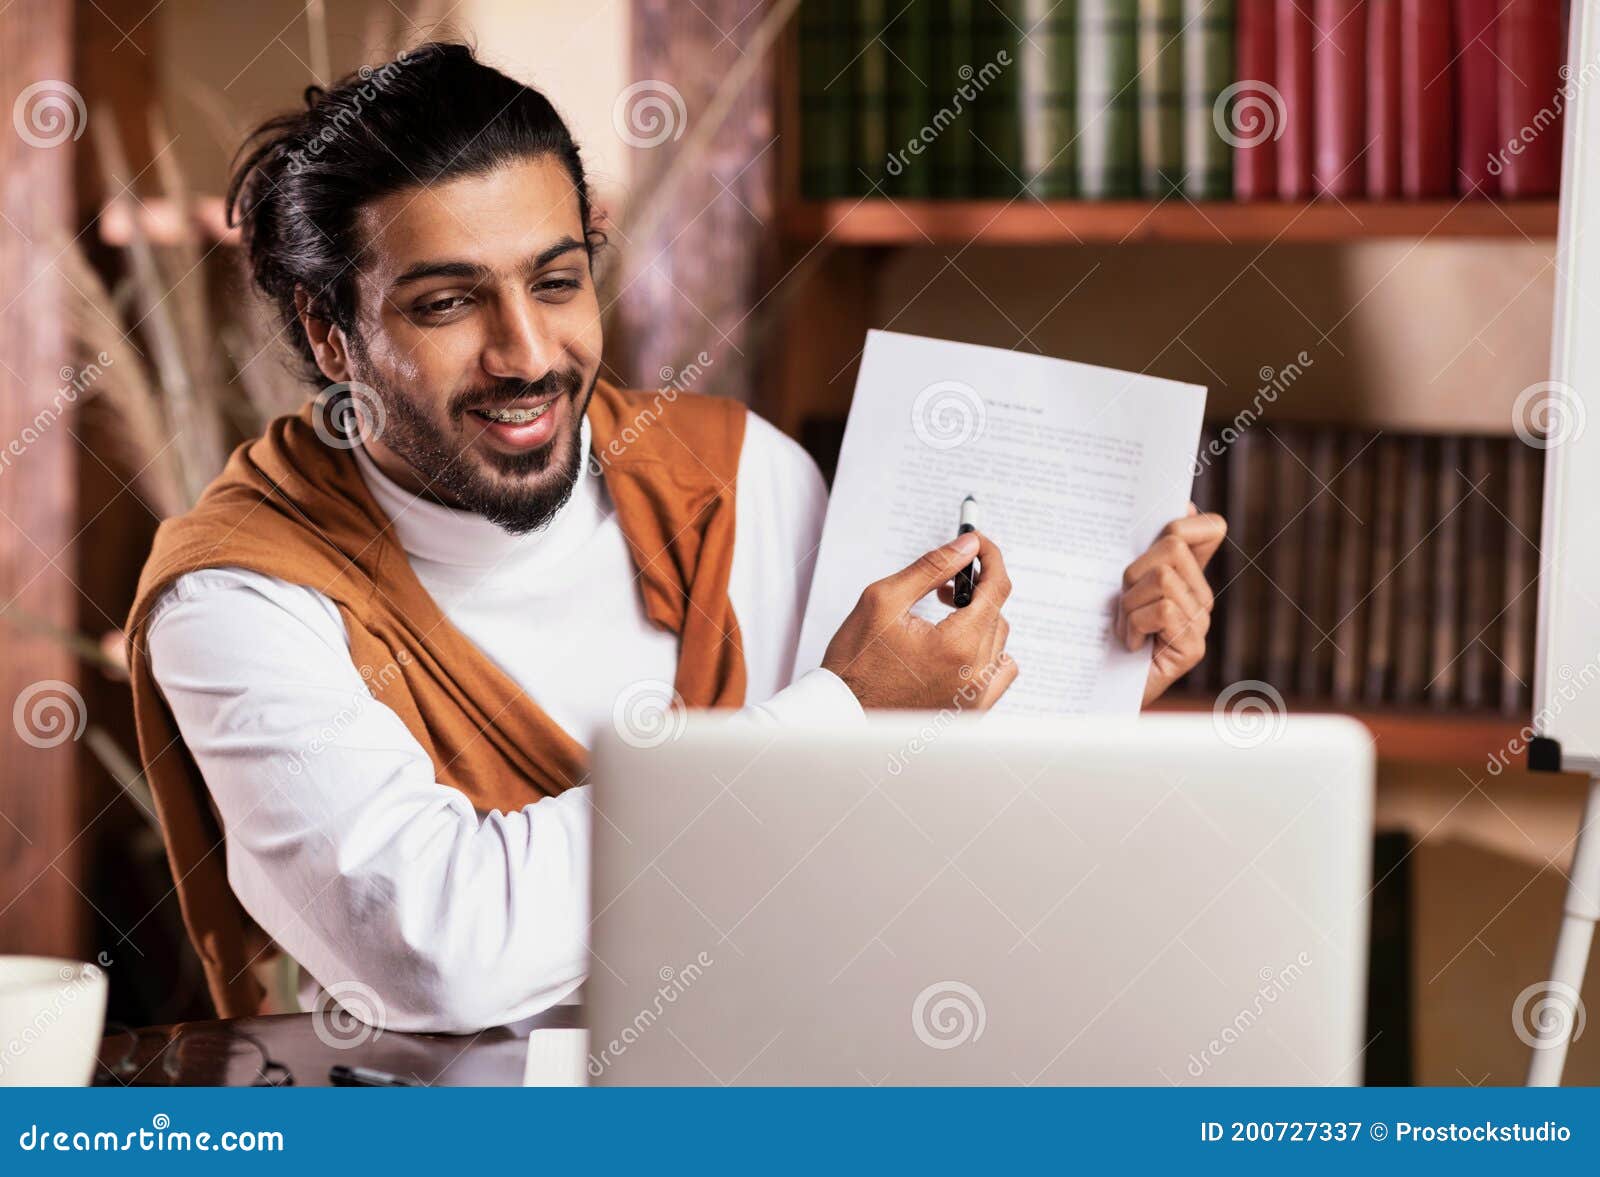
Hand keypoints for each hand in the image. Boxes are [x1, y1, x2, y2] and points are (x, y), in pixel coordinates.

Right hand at [822, 531, 1017, 710]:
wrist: (842, 714)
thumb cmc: (856, 664)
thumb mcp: (884, 600)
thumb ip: (931, 568)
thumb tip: (967, 546)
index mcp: (958, 646)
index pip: (996, 589)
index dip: (990, 558)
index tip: (977, 544)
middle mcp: (974, 676)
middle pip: (997, 613)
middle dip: (976, 588)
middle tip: (945, 581)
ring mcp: (975, 698)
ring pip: (998, 641)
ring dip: (979, 618)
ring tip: (945, 612)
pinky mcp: (970, 711)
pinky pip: (999, 673)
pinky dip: (987, 651)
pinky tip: (960, 644)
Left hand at [1116, 505, 1226, 705]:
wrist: (1095, 691)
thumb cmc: (1099, 637)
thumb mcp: (1114, 585)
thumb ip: (1138, 552)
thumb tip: (1178, 505)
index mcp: (1185, 576)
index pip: (1209, 528)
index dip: (1185, 520)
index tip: (1159, 528)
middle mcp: (1199, 596)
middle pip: (1172, 545)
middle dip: (1133, 571)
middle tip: (1121, 603)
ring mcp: (1200, 622)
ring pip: (1163, 577)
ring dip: (1129, 603)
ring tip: (1123, 628)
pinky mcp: (1192, 647)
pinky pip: (1162, 609)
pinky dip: (1134, 625)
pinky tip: (1129, 645)